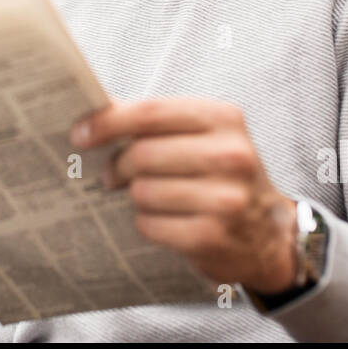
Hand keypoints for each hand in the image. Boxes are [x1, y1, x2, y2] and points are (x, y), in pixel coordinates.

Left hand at [70, 97, 298, 294]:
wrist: (267, 235)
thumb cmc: (222, 177)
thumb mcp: (205, 137)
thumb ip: (159, 124)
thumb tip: (96, 118)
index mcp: (223, 118)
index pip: (150, 113)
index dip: (107, 122)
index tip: (79, 134)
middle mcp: (230, 154)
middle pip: (142, 153)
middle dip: (117, 166)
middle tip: (112, 175)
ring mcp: (225, 197)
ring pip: (143, 191)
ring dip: (136, 197)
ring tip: (148, 198)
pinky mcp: (213, 235)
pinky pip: (151, 224)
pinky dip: (147, 223)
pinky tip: (163, 221)